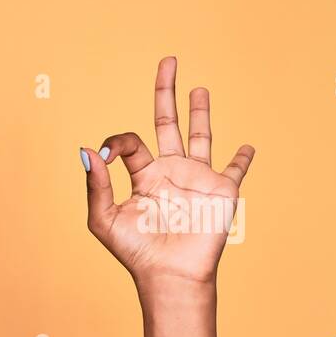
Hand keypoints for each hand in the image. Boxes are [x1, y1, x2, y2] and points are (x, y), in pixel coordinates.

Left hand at [80, 56, 253, 287]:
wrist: (169, 275)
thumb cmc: (134, 252)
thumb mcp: (103, 219)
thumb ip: (96, 184)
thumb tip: (88, 150)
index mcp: (143, 176)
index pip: (131, 142)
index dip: (118, 141)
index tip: (110, 151)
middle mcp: (169, 172)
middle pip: (167, 123)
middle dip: (166, 92)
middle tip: (168, 61)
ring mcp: (197, 179)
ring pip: (200, 136)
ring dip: (200, 112)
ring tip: (199, 88)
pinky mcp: (222, 190)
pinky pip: (236, 169)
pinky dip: (243, 158)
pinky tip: (247, 147)